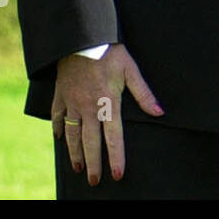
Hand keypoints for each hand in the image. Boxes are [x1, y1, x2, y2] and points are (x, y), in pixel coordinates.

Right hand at [51, 44, 162, 185]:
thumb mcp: (131, 70)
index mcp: (108, 102)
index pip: (113, 136)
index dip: (116, 157)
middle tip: (94, 181)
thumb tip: (160, 112)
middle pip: (90, 142)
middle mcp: (88, 107)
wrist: (81, 37)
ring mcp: (72, 102)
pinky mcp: (60, 95)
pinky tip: (60, 138)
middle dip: (93, 163)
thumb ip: (144, 94)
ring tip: (78, 168)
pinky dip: (59, 129)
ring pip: (72, 134)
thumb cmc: (110, 52)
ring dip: (75, 153)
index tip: (116, 174)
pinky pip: (58, 116)